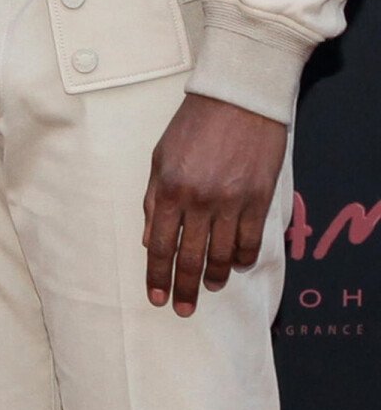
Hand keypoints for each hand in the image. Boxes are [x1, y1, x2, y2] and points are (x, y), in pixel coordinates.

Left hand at [143, 91, 287, 315]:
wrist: (238, 99)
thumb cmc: (194, 124)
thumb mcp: (160, 156)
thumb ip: (154, 199)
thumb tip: (151, 238)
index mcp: (168, 187)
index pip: (159, 244)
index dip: (157, 275)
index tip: (157, 297)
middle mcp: (198, 200)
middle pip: (189, 258)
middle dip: (184, 289)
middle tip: (182, 310)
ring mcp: (231, 202)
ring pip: (221, 256)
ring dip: (214, 277)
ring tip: (209, 288)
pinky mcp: (258, 200)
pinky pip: (249, 243)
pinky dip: (242, 259)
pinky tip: (235, 264)